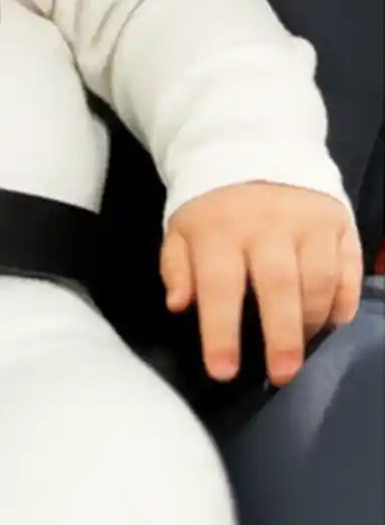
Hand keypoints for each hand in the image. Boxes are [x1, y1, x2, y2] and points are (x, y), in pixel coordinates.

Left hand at [162, 182, 362, 385]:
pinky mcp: (339, 221)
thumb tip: (178, 305)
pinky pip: (348, 268)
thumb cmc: (212, 208)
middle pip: (280, 286)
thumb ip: (177, 268)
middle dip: (282, 337)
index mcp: (219, 230)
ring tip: (300, 350)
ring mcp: (309, 222)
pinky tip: (330, 323)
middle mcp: (268, 226)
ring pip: (319, 280)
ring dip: (312, 321)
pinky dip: (342, 301)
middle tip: (282, 376)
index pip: (218, 287)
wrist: (252, 149)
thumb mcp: (180, 230)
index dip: (220, 332)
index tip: (223, 371)